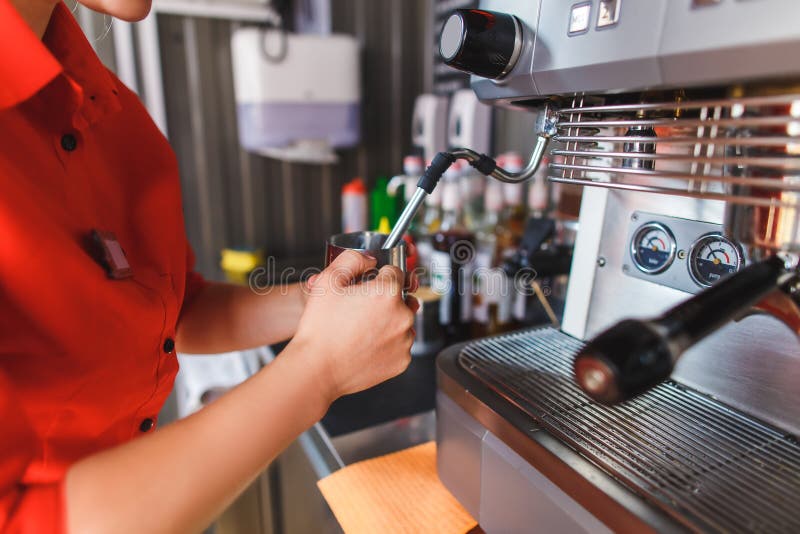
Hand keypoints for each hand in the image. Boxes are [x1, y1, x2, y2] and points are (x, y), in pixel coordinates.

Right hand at [291, 251, 415, 401]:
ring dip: (389, 321)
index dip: (378, 276)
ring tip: (362, 328)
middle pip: (402, 297)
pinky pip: (399, 344)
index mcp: (388, 292)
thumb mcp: (328, 280)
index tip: (369, 285)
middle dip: (386, 299)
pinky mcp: (402, 361)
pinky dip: (387, 343)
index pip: (395, 272)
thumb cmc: (320, 328)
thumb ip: (352, 259)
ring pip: (402, 322)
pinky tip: (365, 344)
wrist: (317, 369)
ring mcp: (404, 341)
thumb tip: (370, 260)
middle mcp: (403, 316)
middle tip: (362, 308)